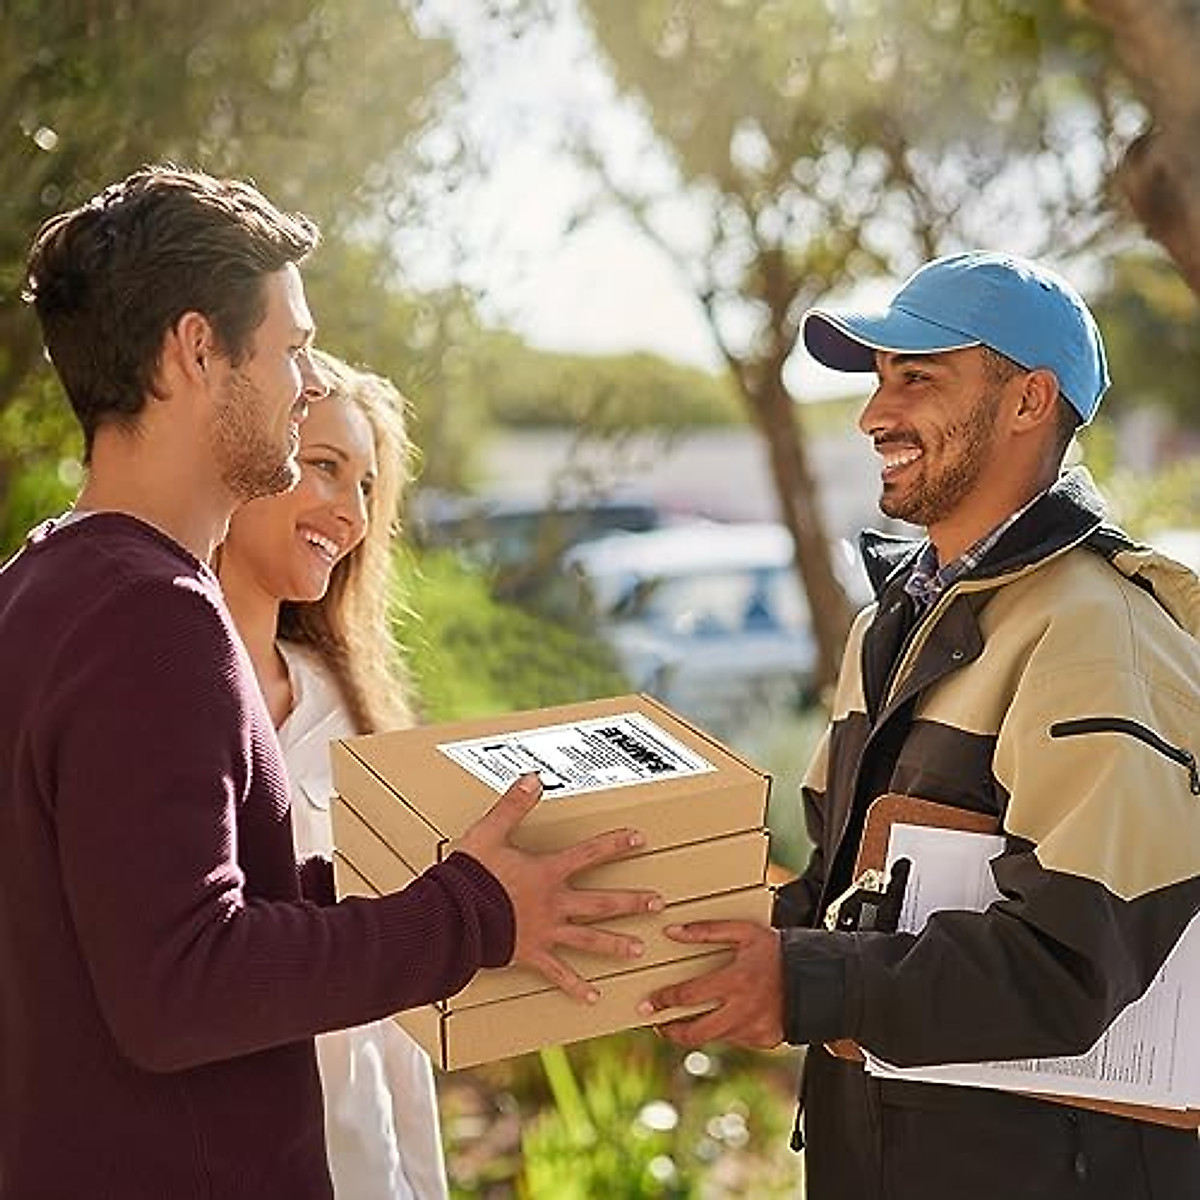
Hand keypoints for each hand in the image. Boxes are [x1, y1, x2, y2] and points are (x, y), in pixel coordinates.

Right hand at [454, 773, 662, 1002]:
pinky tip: (592, 997)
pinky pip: (557, 973)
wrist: (453, 917)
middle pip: (600, 903)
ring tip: (639, 950)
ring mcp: (544, 931)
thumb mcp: (490, 833)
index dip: (615, 844)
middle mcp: (553, 903)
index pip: (589, 854)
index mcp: (546, 873)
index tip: (640, 839)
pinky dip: (575, 986)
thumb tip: (532, 779)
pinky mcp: (530, 954)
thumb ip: (513, 805)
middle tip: (658, 903)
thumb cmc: (469, 876)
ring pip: (588, 940)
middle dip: (631, 902)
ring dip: (615, 944)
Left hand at [638, 919, 783, 1049]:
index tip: (649, 1002)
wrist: (820, 978)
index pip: (688, 996)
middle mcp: (742, 1011)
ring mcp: (753, 1030)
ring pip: (714, 1038)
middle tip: (658, 1024)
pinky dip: (724, 1029)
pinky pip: (735, 1039)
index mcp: (735, 982)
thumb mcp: (745, 932)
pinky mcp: (763, 1041)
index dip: (664, 1000)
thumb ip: (707, 930)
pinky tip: (723, 1015)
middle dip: (671, 1031)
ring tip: (685, 1019)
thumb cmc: (779, 951)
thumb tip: (673, 931)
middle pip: (696, 1033)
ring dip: (697, 1030)